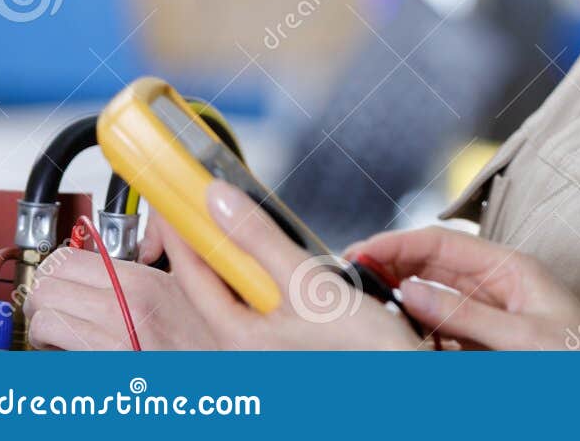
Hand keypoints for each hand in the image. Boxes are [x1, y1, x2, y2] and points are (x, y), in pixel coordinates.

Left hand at [23, 225, 217, 350]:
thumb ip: (171, 253)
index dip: (59, 270)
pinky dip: (50, 351)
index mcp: (146, 280)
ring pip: (42, 314)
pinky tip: (72, 353)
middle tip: (59, 308)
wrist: (222, 377)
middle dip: (43, 297)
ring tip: (62, 333)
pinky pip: (53, 347)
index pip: (69, 256)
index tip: (67, 281)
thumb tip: (155, 227)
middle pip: (46, 281)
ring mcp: (115, 334)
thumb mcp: (193, 288)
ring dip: (44, 325)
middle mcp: (127, 303)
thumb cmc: (205, 341)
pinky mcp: (106, 363)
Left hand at [162, 181, 424, 350]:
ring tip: (250, 226)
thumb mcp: (310, 284)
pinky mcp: (284, 344)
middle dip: (211, 239)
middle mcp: (241, 347)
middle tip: (212, 201)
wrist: (401, 384)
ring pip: (237, 291)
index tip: (178, 195)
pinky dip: (264, 275)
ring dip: (242, 256)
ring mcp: (262, 347)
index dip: (182, 227)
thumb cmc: (362, 354)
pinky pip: (260, 302)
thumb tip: (220, 201)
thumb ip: (261, 241)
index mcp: (235, 337)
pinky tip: (284, 264)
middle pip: (210, 281)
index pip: (190, 271)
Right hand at [344, 226, 579, 349]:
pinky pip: (443, 331)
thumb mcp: (523, 336)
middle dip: (390, 268)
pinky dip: (418, 332)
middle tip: (347, 277)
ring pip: (432, 300)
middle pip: (431, 267)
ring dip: (399, 300)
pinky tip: (398, 336)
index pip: (441, 244)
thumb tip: (411, 292)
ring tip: (363, 304)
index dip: (397, 243)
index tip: (359, 251)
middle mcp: (497, 285)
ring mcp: (490, 314)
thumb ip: (467, 316)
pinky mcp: (486, 343)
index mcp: (510, 267)